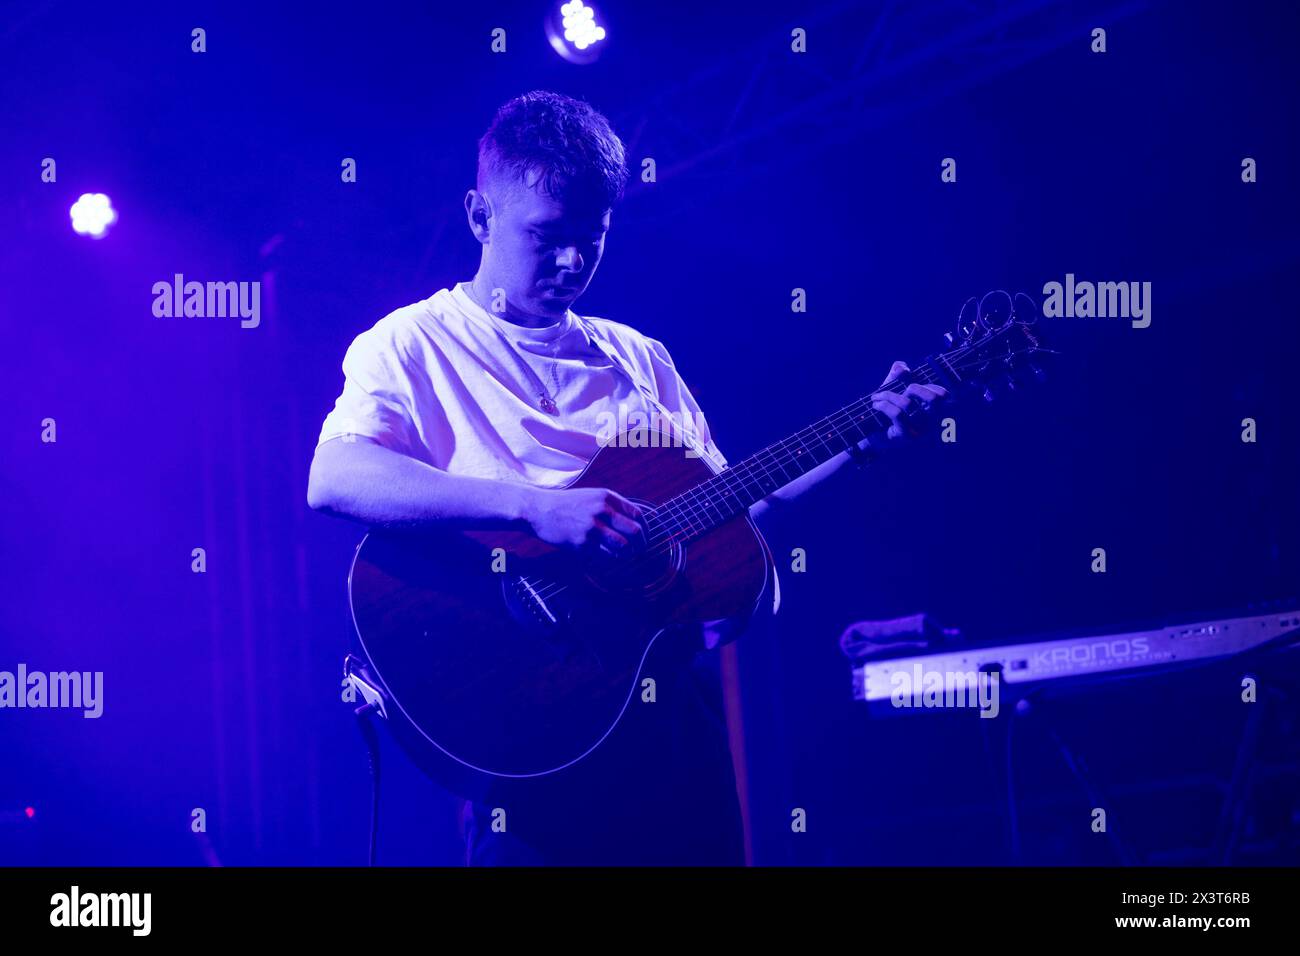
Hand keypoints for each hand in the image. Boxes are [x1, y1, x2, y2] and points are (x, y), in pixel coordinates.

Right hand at [524, 486, 646, 559]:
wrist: (539, 510)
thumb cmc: (567, 504)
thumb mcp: (592, 496)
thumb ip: (613, 507)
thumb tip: (636, 525)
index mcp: (606, 497)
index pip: (637, 515)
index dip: (645, 529)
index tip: (643, 537)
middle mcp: (601, 511)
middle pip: (634, 532)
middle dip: (640, 545)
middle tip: (638, 551)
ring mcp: (591, 528)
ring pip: (623, 548)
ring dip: (628, 555)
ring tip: (625, 556)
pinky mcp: (582, 544)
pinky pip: (605, 557)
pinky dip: (610, 559)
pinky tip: (608, 557)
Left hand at [868, 361, 947, 443]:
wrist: (875, 438)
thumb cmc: (887, 412)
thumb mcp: (893, 390)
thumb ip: (897, 376)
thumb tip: (902, 366)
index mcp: (933, 411)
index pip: (943, 395)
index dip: (930, 386)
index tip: (913, 386)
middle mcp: (930, 422)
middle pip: (934, 399)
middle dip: (915, 388)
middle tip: (903, 390)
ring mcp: (919, 430)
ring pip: (908, 403)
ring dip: (888, 395)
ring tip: (877, 396)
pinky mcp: (905, 435)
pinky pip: (896, 413)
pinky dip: (883, 404)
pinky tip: (875, 404)